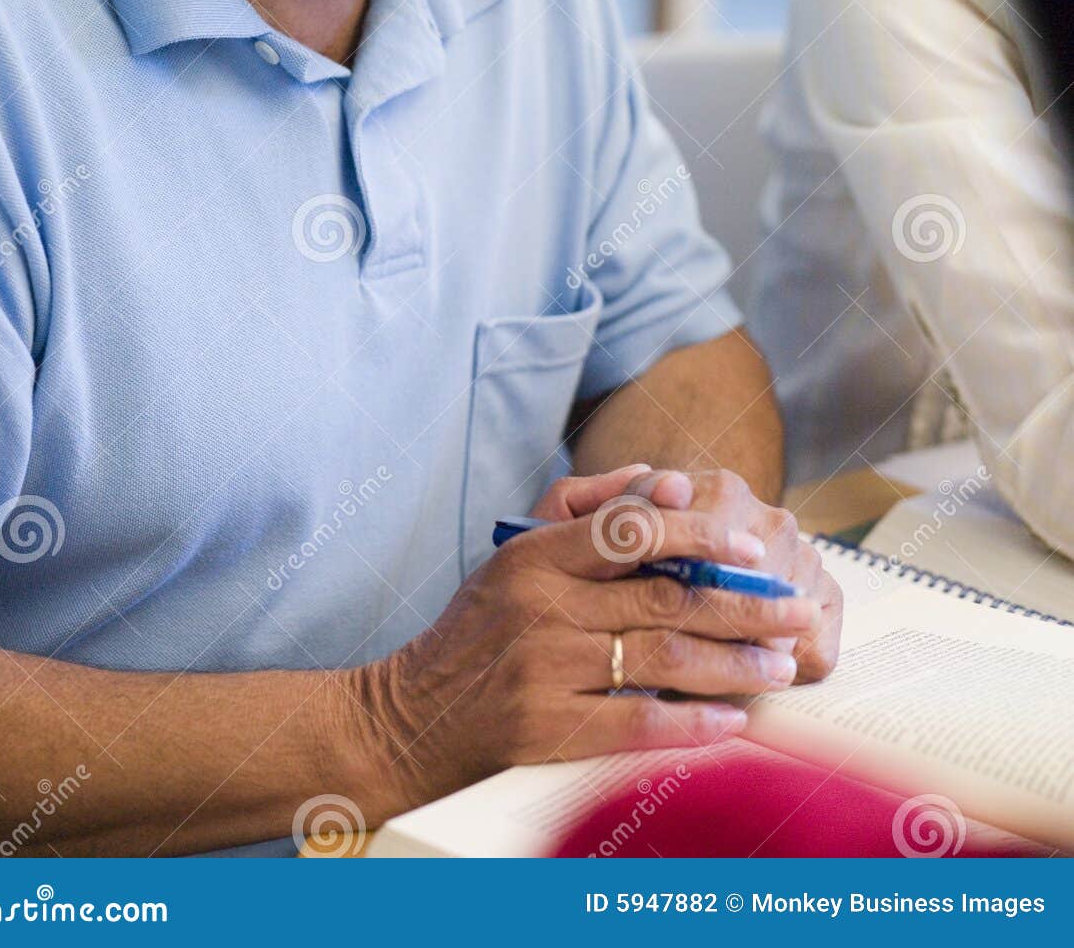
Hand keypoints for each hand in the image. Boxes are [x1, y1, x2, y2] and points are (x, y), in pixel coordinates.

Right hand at [362, 469, 821, 814]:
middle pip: (663, 600)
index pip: (631, 531)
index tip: (752, 549)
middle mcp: (542, 607)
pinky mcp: (548, 729)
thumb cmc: (479, 625)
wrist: (415, 711)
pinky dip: (691, 725)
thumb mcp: (517, 551)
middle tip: (794, 609)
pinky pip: (636, 725)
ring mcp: (545, 670)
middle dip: (741, 606)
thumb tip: (662, 481)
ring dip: (732, 664)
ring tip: (779, 664)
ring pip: (661, 661)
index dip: (699, 536)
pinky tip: (733, 722)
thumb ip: (587, 509)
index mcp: (537, 555)